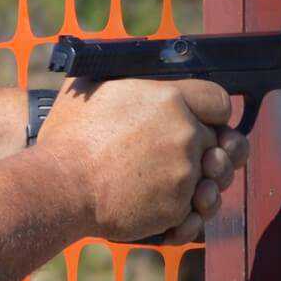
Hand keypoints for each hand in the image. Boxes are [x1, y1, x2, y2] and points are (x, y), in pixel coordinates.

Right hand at [34, 76, 231, 243]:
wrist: (60, 187)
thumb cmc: (68, 138)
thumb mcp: (89, 88)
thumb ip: (120, 77)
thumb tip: (119, 64)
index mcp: (169, 99)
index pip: (219, 101)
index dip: (213, 114)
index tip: (202, 122)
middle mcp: (185, 134)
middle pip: (219, 142)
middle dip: (204, 152)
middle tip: (178, 160)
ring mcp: (184, 173)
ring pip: (213, 180)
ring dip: (201, 185)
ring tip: (175, 187)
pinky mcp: (177, 207)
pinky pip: (197, 213)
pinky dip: (186, 216)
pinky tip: (168, 211)